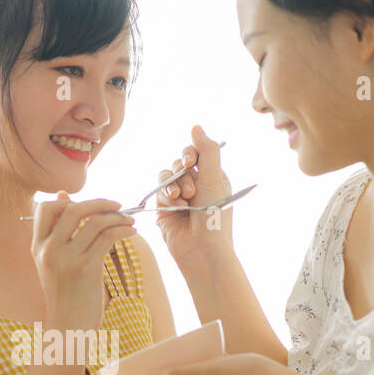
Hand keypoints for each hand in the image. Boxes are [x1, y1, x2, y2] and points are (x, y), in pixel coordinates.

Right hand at [32, 192, 135, 330]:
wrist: (69, 327)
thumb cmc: (67, 295)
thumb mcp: (55, 262)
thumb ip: (59, 231)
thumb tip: (63, 196)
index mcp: (38, 246)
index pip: (45, 208)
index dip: (68, 201)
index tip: (89, 206)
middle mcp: (49, 249)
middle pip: (73, 209)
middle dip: (100, 203)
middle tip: (118, 206)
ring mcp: (66, 259)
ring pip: (95, 222)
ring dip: (118, 217)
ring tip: (130, 221)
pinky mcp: (86, 268)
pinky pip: (108, 237)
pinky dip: (123, 230)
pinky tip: (131, 233)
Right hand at [154, 125, 233, 266]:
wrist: (202, 249)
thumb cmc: (215, 215)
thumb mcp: (214, 178)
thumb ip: (206, 150)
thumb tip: (196, 126)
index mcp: (211, 177)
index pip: (196, 153)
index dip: (189, 154)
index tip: (190, 162)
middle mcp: (195, 186)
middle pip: (178, 163)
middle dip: (183, 174)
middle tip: (192, 190)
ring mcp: (178, 198)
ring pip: (166, 175)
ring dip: (173, 184)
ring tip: (182, 199)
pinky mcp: (164, 209)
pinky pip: (158, 191)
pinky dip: (166, 196)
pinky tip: (175, 207)